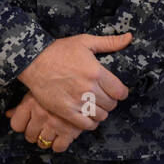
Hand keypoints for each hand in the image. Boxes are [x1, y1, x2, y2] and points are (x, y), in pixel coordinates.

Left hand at [5, 93, 84, 152]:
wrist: (84, 81)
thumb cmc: (58, 85)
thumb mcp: (38, 90)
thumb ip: (21, 106)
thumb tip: (8, 115)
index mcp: (31, 103)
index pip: (16, 125)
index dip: (22, 125)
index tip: (28, 122)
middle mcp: (41, 114)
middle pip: (29, 135)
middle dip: (34, 133)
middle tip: (42, 126)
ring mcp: (55, 124)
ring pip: (42, 142)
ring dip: (46, 139)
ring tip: (52, 130)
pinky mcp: (69, 132)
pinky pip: (58, 147)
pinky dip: (59, 144)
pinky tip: (61, 136)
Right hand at [16, 33, 131, 128]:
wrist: (34, 62)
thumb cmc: (60, 50)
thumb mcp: (85, 41)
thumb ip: (109, 42)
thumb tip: (129, 38)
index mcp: (96, 72)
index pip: (120, 91)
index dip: (121, 92)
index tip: (116, 90)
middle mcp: (89, 89)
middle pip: (111, 105)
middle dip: (111, 101)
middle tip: (104, 97)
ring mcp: (77, 101)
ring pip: (101, 116)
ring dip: (101, 112)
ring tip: (96, 106)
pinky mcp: (66, 111)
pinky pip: (86, 124)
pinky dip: (91, 123)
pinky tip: (88, 116)